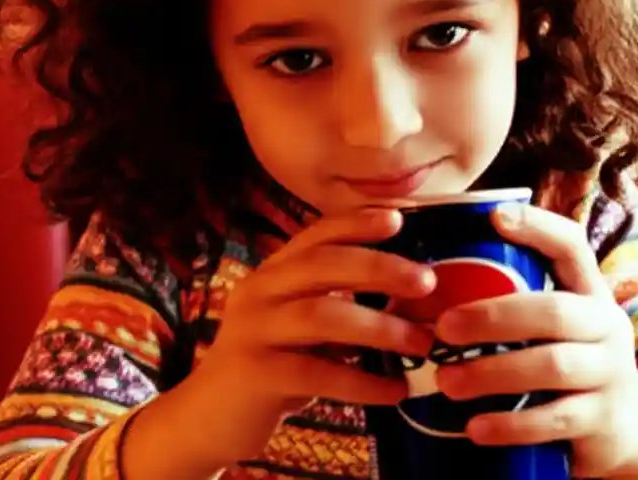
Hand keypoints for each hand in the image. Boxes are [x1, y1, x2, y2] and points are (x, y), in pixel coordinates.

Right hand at [190, 209, 437, 463]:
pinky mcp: (257, 374)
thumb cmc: (271, 364)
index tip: (397, 219)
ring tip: (421, 342)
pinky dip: (362, 382)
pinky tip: (395, 390)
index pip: (315, 236)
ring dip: (379, 328)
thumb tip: (412, 298)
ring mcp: (254, 331)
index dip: (355, 224)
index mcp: (272, 273)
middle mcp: (259, 292)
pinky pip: (317, 373)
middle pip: (321, 266)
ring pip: (321, 316)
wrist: (211, 417)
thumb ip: (339, 304)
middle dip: (379, 268)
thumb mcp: (300, 325)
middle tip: (426, 282)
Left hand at [430, 203, 637, 478]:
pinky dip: (512, 424)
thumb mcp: (555, 328)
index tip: (495, 216)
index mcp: (589, 293)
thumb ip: (514, 303)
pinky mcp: (602, 420)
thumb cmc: (568, 364)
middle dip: (493, 317)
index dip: (538, 227)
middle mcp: (606, 326)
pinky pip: (556, 420)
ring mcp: (609, 374)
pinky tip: (475, 428)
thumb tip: (425, 284)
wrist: (625, 429)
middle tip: (442, 329)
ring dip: (493, 372)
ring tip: (447, 381)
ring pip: (553, 366)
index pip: (572, 247)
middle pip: (554, 312)